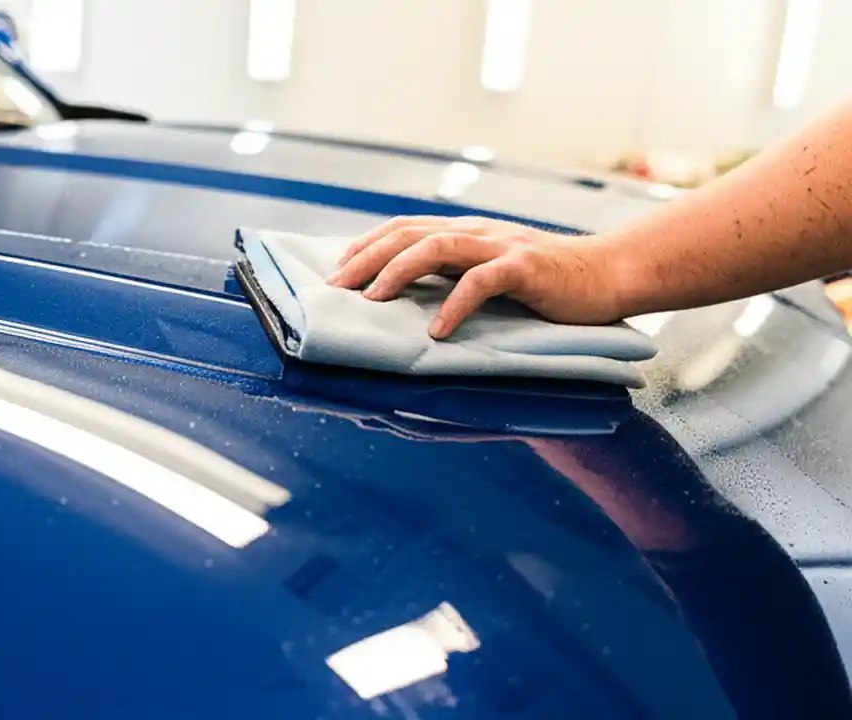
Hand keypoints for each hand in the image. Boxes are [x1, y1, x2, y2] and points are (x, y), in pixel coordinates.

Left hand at [325, 216, 629, 338]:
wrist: (611, 274)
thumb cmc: (549, 283)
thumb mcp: (493, 273)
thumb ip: (457, 275)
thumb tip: (410, 300)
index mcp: (466, 232)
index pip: (403, 228)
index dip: (366, 244)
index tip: (336, 270)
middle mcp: (476, 232)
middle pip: (408, 233)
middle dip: (366, 258)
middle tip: (336, 288)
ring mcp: (500, 246)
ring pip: (436, 246)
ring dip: (398, 271)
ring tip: (372, 300)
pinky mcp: (526, 268)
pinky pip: (482, 281)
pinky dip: (454, 305)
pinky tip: (436, 329)